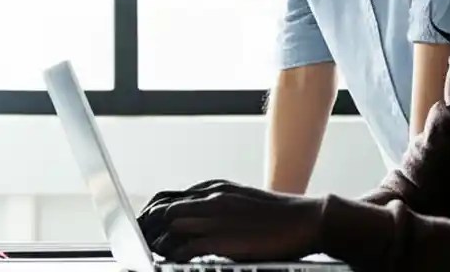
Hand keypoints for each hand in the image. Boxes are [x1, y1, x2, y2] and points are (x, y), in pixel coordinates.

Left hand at [137, 179, 323, 262]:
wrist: (308, 219)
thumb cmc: (278, 215)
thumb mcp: (239, 200)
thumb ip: (215, 207)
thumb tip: (194, 220)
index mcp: (212, 188)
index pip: (165, 198)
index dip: (149, 214)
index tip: (144, 228)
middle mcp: (208, 198)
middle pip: (160, 210)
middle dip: (146, 228)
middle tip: (141, 244)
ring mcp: (214, 217)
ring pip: (167, 227)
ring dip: (157, 242)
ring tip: (153, 255)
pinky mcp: (221, 239)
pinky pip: (183, 248)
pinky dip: (173, 256)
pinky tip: (172, 262)